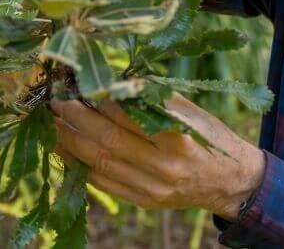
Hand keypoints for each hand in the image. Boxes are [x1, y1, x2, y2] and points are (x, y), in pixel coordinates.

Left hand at [51, 93, 266, 220]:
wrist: (230, 181)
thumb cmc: (210, 137)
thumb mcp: (191, 110)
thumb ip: (153, 99)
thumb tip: (112, 82)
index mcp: (177, 136)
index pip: (126, 114)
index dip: (98, 99)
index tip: (79, 83)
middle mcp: (163, 165)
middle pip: (106, 139)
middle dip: (75, 119)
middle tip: (55, 101)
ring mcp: (151, 187)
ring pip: (99, 162)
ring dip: (70, 142)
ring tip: (53, 123)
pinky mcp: (143, 201)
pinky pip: (103, 183)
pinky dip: (80, 165)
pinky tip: (67, 149)